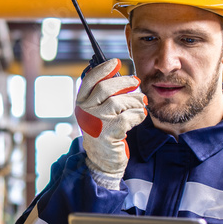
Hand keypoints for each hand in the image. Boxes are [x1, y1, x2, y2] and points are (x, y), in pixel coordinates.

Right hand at [74, 59, 146, 188]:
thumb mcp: (98, 112)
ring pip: (119, 102)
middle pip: (106, 88)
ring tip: (141, 103)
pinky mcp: (110, 133)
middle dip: (125, 82)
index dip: (103, 69)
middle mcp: (85, 111)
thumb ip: (104, 96)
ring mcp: (96, 122)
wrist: (102, 160)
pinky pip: (129, 117)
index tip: (115, 63)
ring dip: (135, 101)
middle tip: (136, 81)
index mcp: (81, 103)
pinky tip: (139, 116)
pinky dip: (138, 115)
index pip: (89, 80)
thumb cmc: (104, 131)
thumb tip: (121, 77)